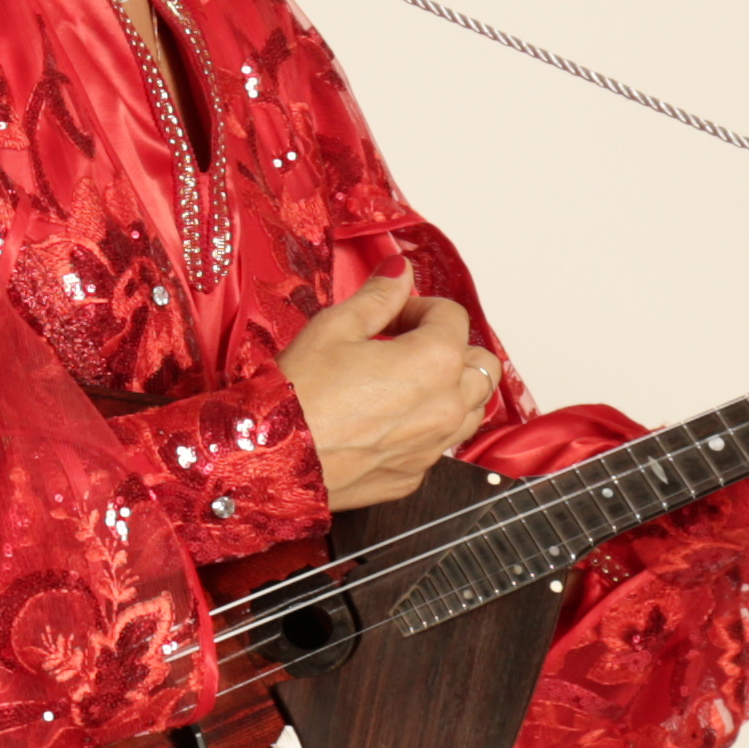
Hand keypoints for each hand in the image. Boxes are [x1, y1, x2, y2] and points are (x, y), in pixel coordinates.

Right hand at [277, 271, 506, 508]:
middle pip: (479, 365)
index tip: (393, 315)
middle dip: (449, 349)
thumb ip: (379, 297)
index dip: (420, 308)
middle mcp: (447, 405)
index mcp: (435, 360)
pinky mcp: (413, 475)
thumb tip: (399, 272)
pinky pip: (438, 445)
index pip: (452, 317)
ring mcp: (433, 445)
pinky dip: (425, 429)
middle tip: (406, 347)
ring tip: (403, 386)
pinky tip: (385, 423)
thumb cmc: (297, 394)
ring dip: (449, 390)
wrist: (269, 459)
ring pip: (470, 408)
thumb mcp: (334, 328)